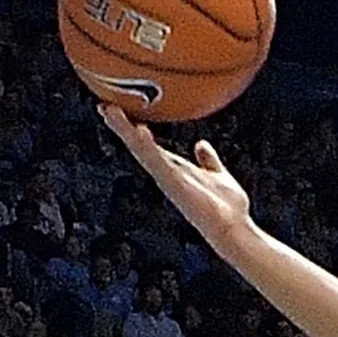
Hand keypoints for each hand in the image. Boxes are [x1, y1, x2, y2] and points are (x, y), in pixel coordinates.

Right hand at [100, 105, 257, 257]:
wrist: (234, 230)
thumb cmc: (227, 209)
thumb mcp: (217, 175)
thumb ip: (208, 160)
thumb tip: (202, 144)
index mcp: (174, 169)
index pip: (148, 144)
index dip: (132, 128)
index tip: (116, 110)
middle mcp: (167, 175)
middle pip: (139, 146)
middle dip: (121, 127)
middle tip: (103, 106)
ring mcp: (170, 181)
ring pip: (143, 151)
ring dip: (127, 132)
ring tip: (111, 111)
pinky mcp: (177, 187)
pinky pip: (159, 163)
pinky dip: (148, 148)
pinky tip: (139, 131)